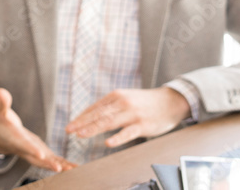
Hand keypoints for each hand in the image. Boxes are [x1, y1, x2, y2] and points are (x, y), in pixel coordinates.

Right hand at [0, 88, 75, 172]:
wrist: (2, 136)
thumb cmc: (1, 121)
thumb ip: (2, 102)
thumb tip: (0, 91)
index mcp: (16, 139)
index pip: (23, 144)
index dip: (31, 149)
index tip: (40, 154)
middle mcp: (26, 150)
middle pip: (36, 159)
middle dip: (47, 164)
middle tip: (59, 168)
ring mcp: (34, 153)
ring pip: (47, 162)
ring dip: (59, 167)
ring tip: (73, 170)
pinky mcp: (42, 153)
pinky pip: (53, 160)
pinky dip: (63, 165)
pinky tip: (75, 168)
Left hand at [64, 87, 189, 147]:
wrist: (170, 101)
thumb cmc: (146, 102)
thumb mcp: (126, 98)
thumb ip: (111, 106)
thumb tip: (92, 115)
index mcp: (116, 96)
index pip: (95, 108)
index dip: (81, 117)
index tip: (71, 126)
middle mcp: (122, 103)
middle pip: (98, 114)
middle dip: (82, 123)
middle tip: (69, 130)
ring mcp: (132, 114)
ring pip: (109, 122)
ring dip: (93, 128)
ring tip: (81, 135)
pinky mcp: (142, 125)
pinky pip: (128, 133)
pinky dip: (117, 138)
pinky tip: (107, 143)